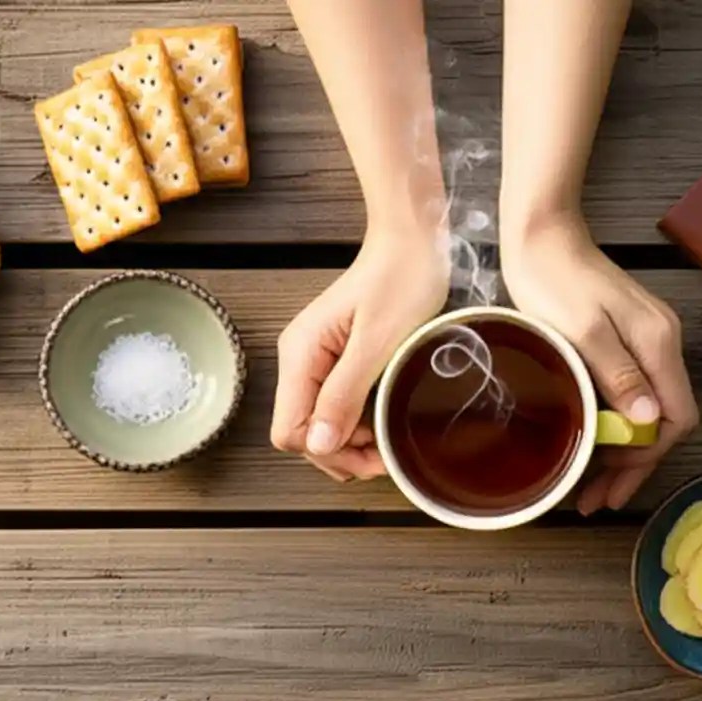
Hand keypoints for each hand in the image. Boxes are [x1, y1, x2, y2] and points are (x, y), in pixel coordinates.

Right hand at [271, 225, 447, 480]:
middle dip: (339, 453)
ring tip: (385, 443)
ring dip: (347, 442)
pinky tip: (379, 421)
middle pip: (300, 431)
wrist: (411, 241)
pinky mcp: (332, 357)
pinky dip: (353, 422)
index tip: (372, 455)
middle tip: (384, 458)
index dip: (327, 452)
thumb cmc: (401, 279)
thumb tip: (317, 444)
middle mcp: (298, 358)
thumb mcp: (377, 342)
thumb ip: (344, 392)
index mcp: (301, 354)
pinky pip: (331, 403)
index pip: (289, 429)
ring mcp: (314, 358)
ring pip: (316, 422)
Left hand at [500, 210, 698, 513]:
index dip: (648, 456)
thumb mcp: (582, 331)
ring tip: (592, 486)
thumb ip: (617, 375)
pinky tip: (593, 442)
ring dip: (624, 450)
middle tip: (598, 500)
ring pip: (647, 410)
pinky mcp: (626, 339)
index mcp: (657, 343)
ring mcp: (646, 341)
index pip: (676, 417)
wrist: (541, 236)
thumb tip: (649, 421)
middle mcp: (661, 344)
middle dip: (635, 464)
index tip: (612, 482)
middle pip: (664, 421)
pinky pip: (632, 394)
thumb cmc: (554, 280)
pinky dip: (616, 425)